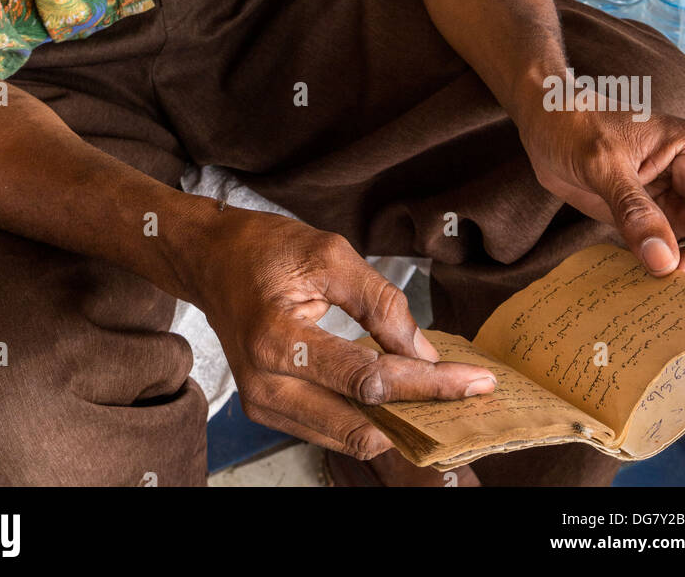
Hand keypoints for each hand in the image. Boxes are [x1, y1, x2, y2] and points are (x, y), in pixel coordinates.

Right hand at [185, 203, 497, 457]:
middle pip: (361, 422)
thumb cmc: (264, 250)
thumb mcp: (328, 253)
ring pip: (348, 435)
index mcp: (277, 339)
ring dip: (398, 420)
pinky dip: (370, 416)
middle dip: (422, 413)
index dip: (426, 384)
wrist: (210, 261)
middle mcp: (266, 385)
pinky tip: (401, 395)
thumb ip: (378, 301)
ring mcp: (264, 405)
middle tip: (471, 397)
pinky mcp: (270, 410)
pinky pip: (331, 427)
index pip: (367, 379)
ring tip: (443, 398)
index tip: (474, 380)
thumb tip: (422, 352)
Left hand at [517, 100, 684, 287]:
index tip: (680, 277)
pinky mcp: (654, 217)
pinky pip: (670, 251)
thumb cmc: (573, 124)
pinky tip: (656, 298)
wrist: (544, 122)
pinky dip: (666, 273)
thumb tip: (664, 262)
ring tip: (679, 311)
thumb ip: (633, 209)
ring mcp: (677, 200)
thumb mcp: (602, 163)